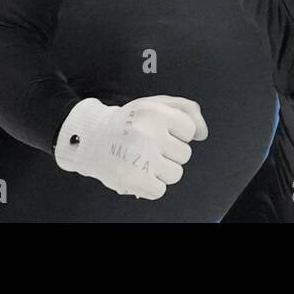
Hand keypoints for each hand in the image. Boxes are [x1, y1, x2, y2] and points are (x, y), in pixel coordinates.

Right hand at [53, 95, 207, 198]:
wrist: (90, 138)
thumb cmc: (128, 122)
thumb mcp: (155, 104)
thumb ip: (186, 110)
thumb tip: (202, 134)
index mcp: (155, 112)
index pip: (189, 130)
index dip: (176, 132)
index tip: (158, 130)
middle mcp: (149, 133)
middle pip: (184, 154)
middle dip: (168, 152)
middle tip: (147, 145)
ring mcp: (141, 157)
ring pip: (175, 173)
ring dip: (161, 170)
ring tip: (142, 158)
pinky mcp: (134, 179)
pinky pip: (160, 190)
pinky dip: (150, 185)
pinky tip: (137, 172)